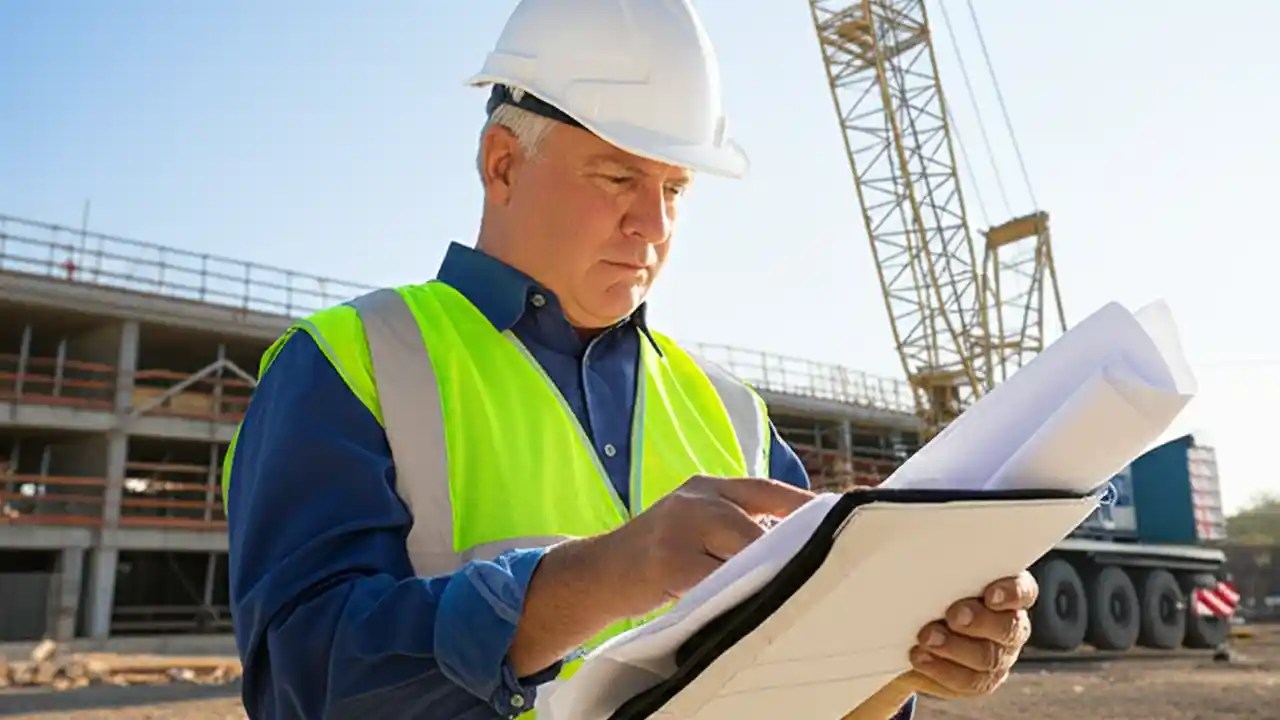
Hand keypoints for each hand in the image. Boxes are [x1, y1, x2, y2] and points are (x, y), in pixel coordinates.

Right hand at [605, 475, 812, 616]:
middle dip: (790, 549)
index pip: (767, 490)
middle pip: (760, 524)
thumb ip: (733, 521)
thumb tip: (795, 539)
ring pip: (742, 551)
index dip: (805, 504)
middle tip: (825, 566)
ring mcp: (681, 530)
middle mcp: (696, 500)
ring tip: (796, 587)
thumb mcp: (691, 520)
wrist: (596, 572)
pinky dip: (738, 590)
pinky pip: (718, 578)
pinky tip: (752, 601)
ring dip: (767, 572)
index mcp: (705, 486)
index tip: (841, 517)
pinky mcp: (671, 562)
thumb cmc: (654, 553)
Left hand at [908, 572, 1036, 698]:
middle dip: (979, 622)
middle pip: (1009, 628)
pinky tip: (920, 657)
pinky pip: (967, 681)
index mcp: (1007, 594)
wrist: (916, 634)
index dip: (1012, 593)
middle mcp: (1010, 625)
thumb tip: (913, 553)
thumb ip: (944, 569)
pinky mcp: (980, 681)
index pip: (1024, 591)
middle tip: (953, 615)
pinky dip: (941, 670)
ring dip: (954, 648)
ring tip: (926, 638)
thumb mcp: (940, 577)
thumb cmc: (933, 594)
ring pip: (988, 658)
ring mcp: (998, 656)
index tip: (990, 594)